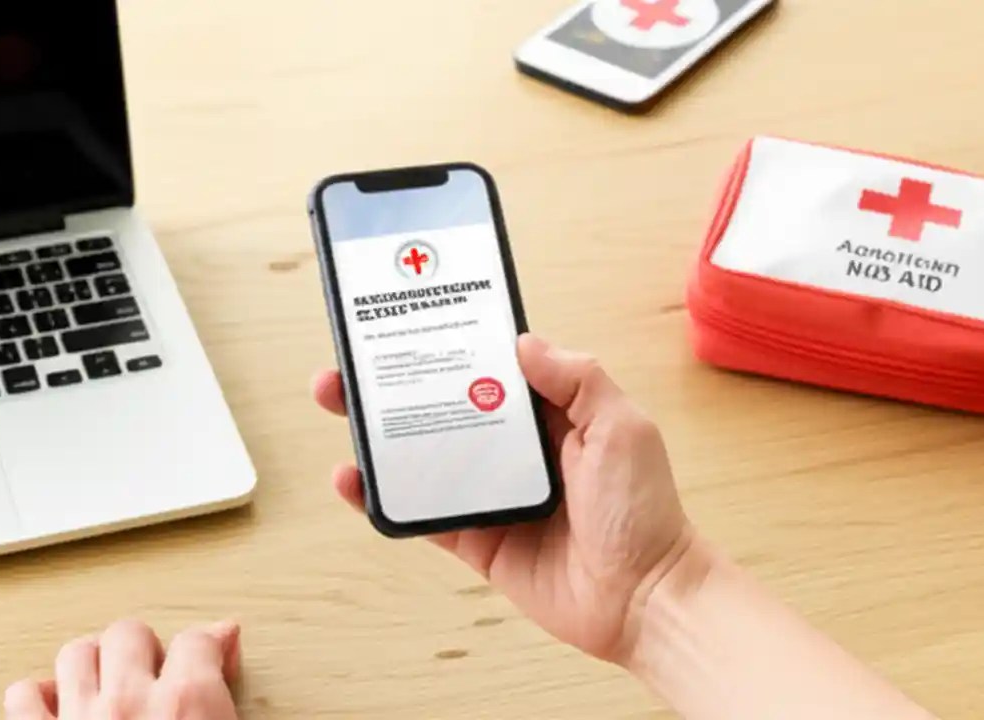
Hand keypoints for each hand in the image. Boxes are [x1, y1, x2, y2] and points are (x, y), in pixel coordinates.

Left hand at [4, 620, 241, 719]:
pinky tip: (57, 702)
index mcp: (187, 704)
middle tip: (160, 672)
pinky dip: (38, 695)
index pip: (199, 641)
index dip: (212, 646)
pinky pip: (22, 699)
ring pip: (76, 654)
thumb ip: (234, 702)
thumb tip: (235, 652)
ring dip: (95, 662)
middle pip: (131, 632)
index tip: (217, 655)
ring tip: (110, 678)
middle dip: (147, 648)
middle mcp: (128, 704)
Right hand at [312, 334, 692, 662]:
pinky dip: (383, 497)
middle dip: (393, 382)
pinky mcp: (476, 539)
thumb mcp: (621, 428)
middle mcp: (514, 449)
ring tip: (338, 404)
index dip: (448, 346)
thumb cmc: (644, 512)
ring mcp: (491, 494)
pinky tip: (353, 479)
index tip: (408, 321)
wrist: (644, 599)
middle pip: (441, 406)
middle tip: (350, 363)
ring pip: (422, 455)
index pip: (487, 369)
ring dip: (377, 432)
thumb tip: (523, 341)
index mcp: (549, 414)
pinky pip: (421, 513)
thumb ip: (577, 379)